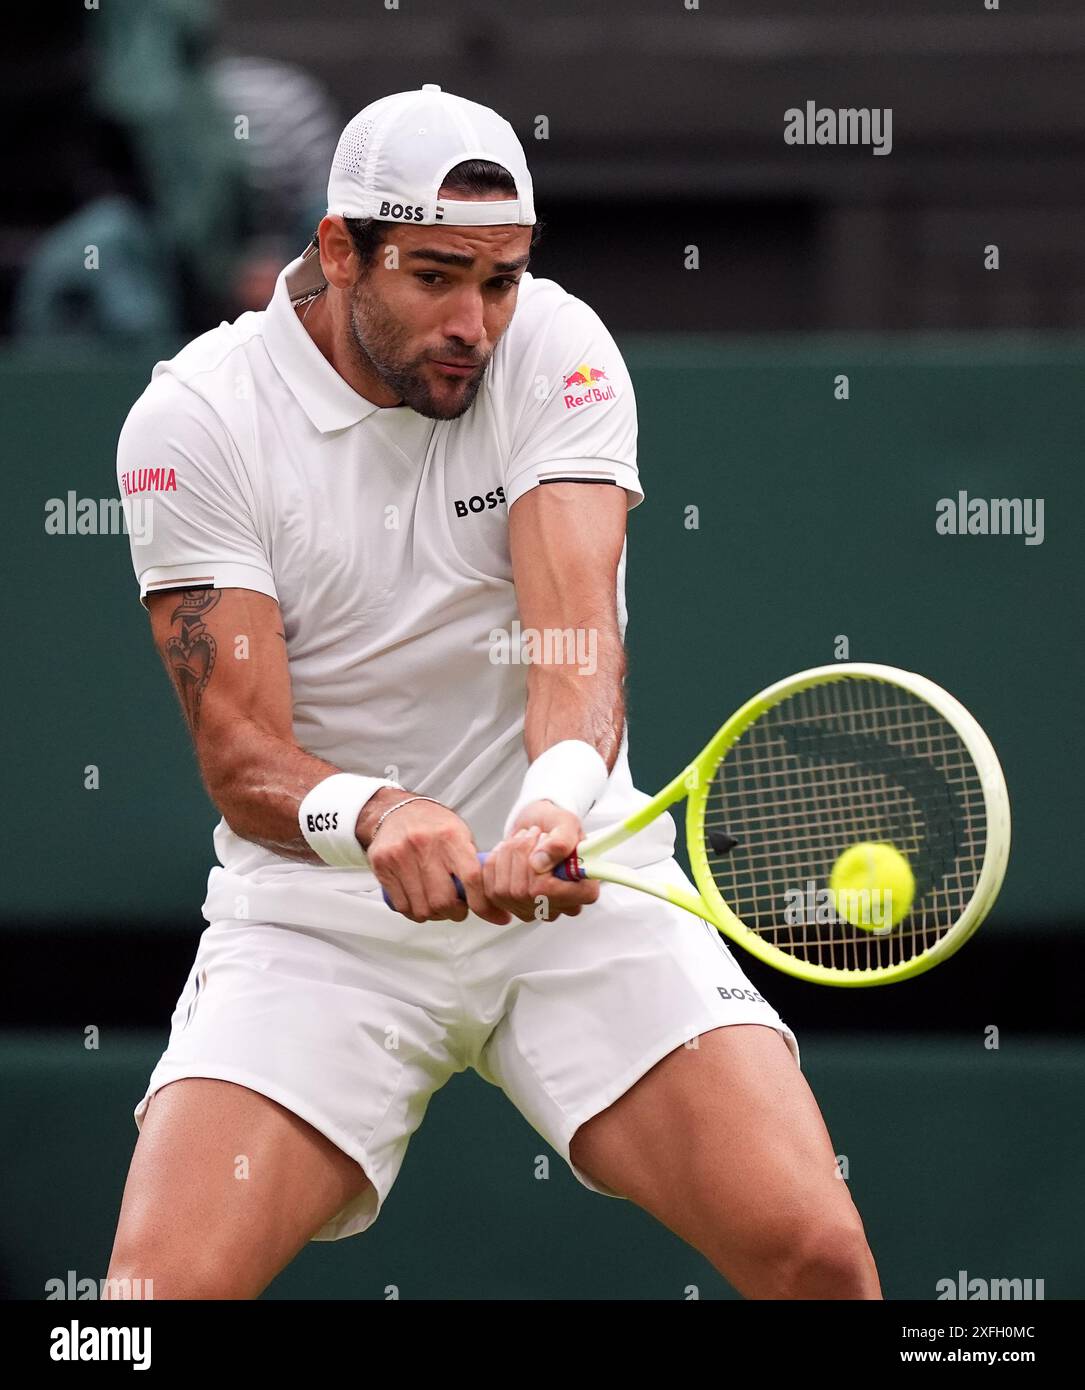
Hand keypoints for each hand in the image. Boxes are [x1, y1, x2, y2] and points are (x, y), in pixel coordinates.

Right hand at [362, 792, 508, 924]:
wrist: (396, 811)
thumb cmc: (434, 826)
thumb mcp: (461, 834)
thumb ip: (474, 863)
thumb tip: (494, 898)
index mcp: (451, 836)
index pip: (472, 878)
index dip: (484, 905)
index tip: (495, 916)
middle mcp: (425, 845)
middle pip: (444, 901)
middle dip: (456, 913)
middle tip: (459, 910)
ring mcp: (400, 857)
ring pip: (422, 908)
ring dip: (435, 915)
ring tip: (439, 906)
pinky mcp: (383, 867)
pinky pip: (402, 906)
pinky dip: (415, 913)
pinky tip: (421, 904)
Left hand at [482, 801, 599, 922]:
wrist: (540, 825)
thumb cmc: (557, 826)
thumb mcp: (567, 823)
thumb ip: (561, 841)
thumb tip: (539, 862)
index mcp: (584, 890)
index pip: (552, 892)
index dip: (540, 869)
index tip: (543, 841)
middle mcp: (561, 907)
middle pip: (525, 892)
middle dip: (522, 854)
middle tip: (534, 833)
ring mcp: (536, 910)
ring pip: (506, 891)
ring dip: (508, 856)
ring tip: (523, 839)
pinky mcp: (512, 907)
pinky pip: (491, 890)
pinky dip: (495, 864)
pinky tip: (507, 851)